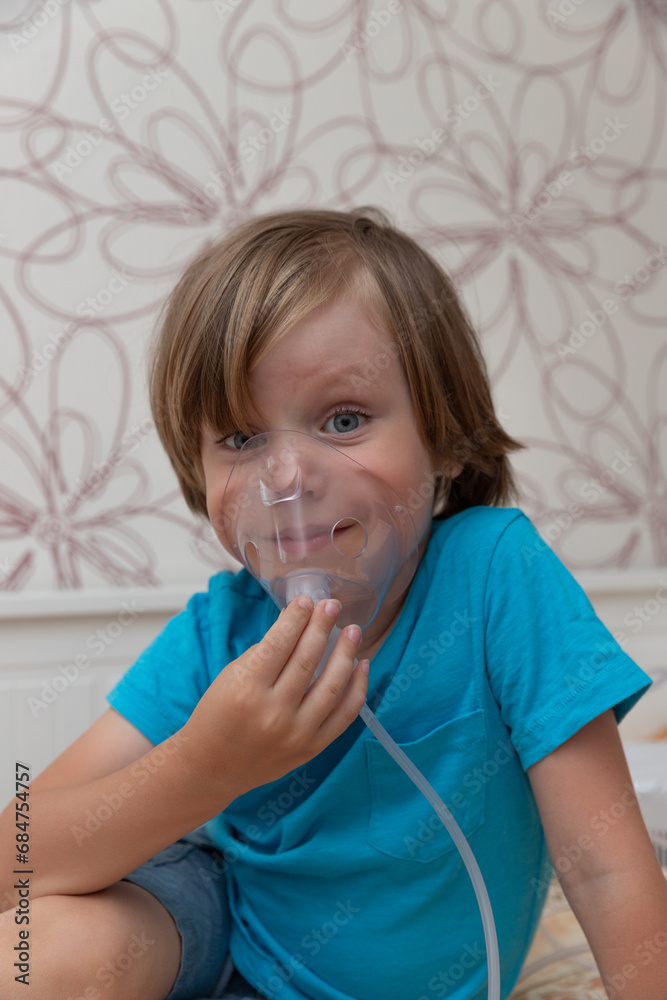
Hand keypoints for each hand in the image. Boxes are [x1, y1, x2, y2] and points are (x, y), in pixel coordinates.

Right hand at [180, 597, 368, 799]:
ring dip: (346, 654)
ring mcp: (296, 733)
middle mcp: (273, 713)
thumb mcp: (231, 676)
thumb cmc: (217, 714)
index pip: (278, 644)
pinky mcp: (312, 748)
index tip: (307, 599)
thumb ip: (265, 652)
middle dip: (322, 627)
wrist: (212, 767)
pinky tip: (361, 665)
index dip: (296, 618)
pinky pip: (344, 715)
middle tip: (332, 605)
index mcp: (246, 690)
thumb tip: (298, 621)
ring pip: (331, 686)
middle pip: (307, 660)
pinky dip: (357, 688)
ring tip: (353, 631)